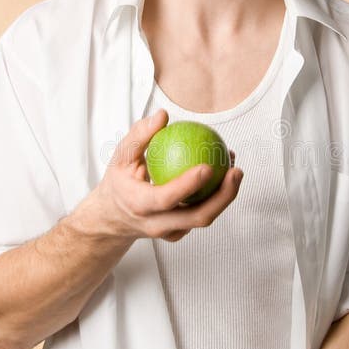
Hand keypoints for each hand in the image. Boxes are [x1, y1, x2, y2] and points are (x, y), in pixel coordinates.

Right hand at [80, 109, 242, 244]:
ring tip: (235, 169)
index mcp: (139, 205)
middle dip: (222, 198)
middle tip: (236, 171)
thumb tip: (163, 115)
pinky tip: (224, 173)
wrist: (112, 218)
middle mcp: (155, 224)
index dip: (188, 185)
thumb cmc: (119, 181)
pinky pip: (200, 215)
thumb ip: (140, 135)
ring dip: (225, 195)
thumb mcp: (120, 156)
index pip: (166, 198)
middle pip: (195, 217)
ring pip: (203, 218)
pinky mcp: (179, 233)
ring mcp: (169, 232)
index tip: (208, 166)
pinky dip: (216, 196)